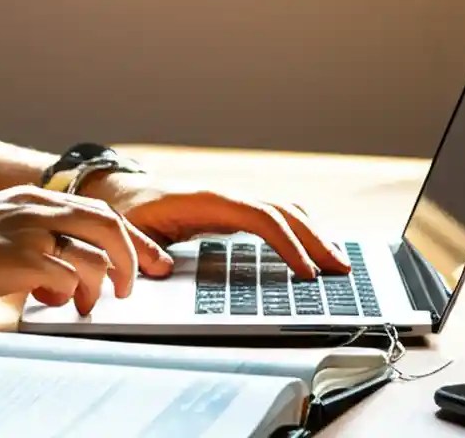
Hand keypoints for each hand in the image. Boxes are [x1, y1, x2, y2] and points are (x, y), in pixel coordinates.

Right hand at [0, 185, 174, 314]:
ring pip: (98, 256)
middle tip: (133, 286)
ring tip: (86, 304)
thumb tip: (60, 274)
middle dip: (133, 258)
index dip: (131, 238)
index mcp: (32, 197)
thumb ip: (30, 239)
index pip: (99, 210)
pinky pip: (70, 279)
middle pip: (111, 225)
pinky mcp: (22, 259)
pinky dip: (72, 295)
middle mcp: (38, 207)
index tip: (150, 259)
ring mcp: (32, 232)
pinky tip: (53, 302)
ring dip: (101, 286)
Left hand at [94, 172, 352, 279]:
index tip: (306, 271)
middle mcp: (224, 198)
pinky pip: (273, 220)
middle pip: (281, 212)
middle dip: (314, 239)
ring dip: (312, 235)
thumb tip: (164, 267)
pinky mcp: (232, 214)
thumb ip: (138, 247)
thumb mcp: (123, 228)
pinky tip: (312, 252)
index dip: (285, 242)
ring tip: (338, 263)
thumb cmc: (125, 212)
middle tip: (341, 269)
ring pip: (283, 213)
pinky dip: (298, 234)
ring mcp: (231, 204)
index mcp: (204, 201)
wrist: (123, 194)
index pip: (258, 216)